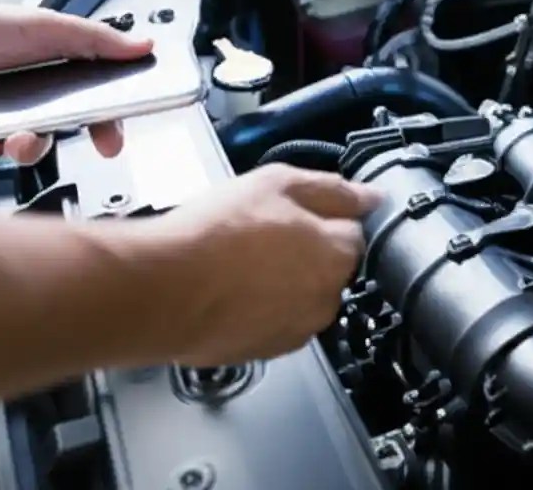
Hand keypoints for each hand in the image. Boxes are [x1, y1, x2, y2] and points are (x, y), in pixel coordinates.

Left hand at [0, 1, 152, 165]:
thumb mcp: (45, 26)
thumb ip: (97, 39)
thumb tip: (144, 46)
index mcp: (57, 78)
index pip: (96, 110)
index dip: (109, 127)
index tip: (112, 142)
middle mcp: (31, 104)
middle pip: (60, 135)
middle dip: (59, 140)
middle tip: (54, 133)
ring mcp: (0, 124)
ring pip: (22, 151)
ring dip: (22, 148)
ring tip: (11, 137)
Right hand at [109, 164, 382, 363]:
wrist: (161, 291)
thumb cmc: (214, 236)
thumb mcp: (278, 183)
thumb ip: (333, 189)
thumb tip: (370, 197)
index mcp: (337, 256)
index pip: (354, 231)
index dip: (323, 216)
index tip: (296, 212)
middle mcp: (326, 299)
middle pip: (329, 266)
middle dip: (305, 249)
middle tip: (261, 231)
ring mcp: (297, 330)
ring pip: (302, 295)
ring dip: (283, 279)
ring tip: (239, 260)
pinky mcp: (266, 350)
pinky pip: (275, 320)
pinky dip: (261, 306)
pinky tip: (230, 288)